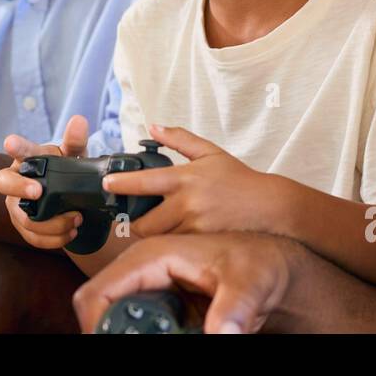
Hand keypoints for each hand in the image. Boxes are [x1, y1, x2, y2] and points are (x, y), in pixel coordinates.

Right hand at [0, 115, 89, 249]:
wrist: (73, 201)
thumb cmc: (66, 171)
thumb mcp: (73, 157)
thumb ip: (75, 141)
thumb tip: (79, 121)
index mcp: (28, 159)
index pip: (19, 150)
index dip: (14, 146)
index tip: (10, 142)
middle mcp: (16, 180)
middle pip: (2, 182)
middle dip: (18, 187)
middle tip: (38, 191)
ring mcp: (16, 205)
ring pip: (22, 217)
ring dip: (51, 222)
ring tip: (76, 219)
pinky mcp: (23, 227)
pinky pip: (32, 237)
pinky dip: (53, 238)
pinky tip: (71, 233)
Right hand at [72, 232, 295, 333]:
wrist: (272, 265)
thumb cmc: (259, 263)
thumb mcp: (250, 284)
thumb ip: (234, 309)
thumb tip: (221, 335)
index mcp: (152, 256)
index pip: (99, 290)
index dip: (95, 324)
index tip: (108, 342)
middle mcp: (142, 270)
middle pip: (102, 309)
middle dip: (110, 331)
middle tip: (139, 341)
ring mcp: (148, 287)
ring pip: (116, 319)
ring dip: (128, 332)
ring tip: (174, 331)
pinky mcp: (159, 303)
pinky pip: (137, 325)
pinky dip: (143, 333)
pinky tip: (174, 334)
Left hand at [102, 125, 287, 235]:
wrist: (269, 207)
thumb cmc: (239, 180)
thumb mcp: (211, 153)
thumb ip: (180, 139)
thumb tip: (153, 126)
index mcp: (184, 178)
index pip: (143, 182)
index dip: (120, 184)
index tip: (107, 183)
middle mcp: (186, 203)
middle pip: (143, 223)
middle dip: (135, 223)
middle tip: (135, 219)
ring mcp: (194, 226)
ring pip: (158, 239)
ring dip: (154, 236)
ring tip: (158, 229)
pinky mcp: (202, 245)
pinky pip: (176, 248)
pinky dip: (171, 245)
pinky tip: (176, 240)